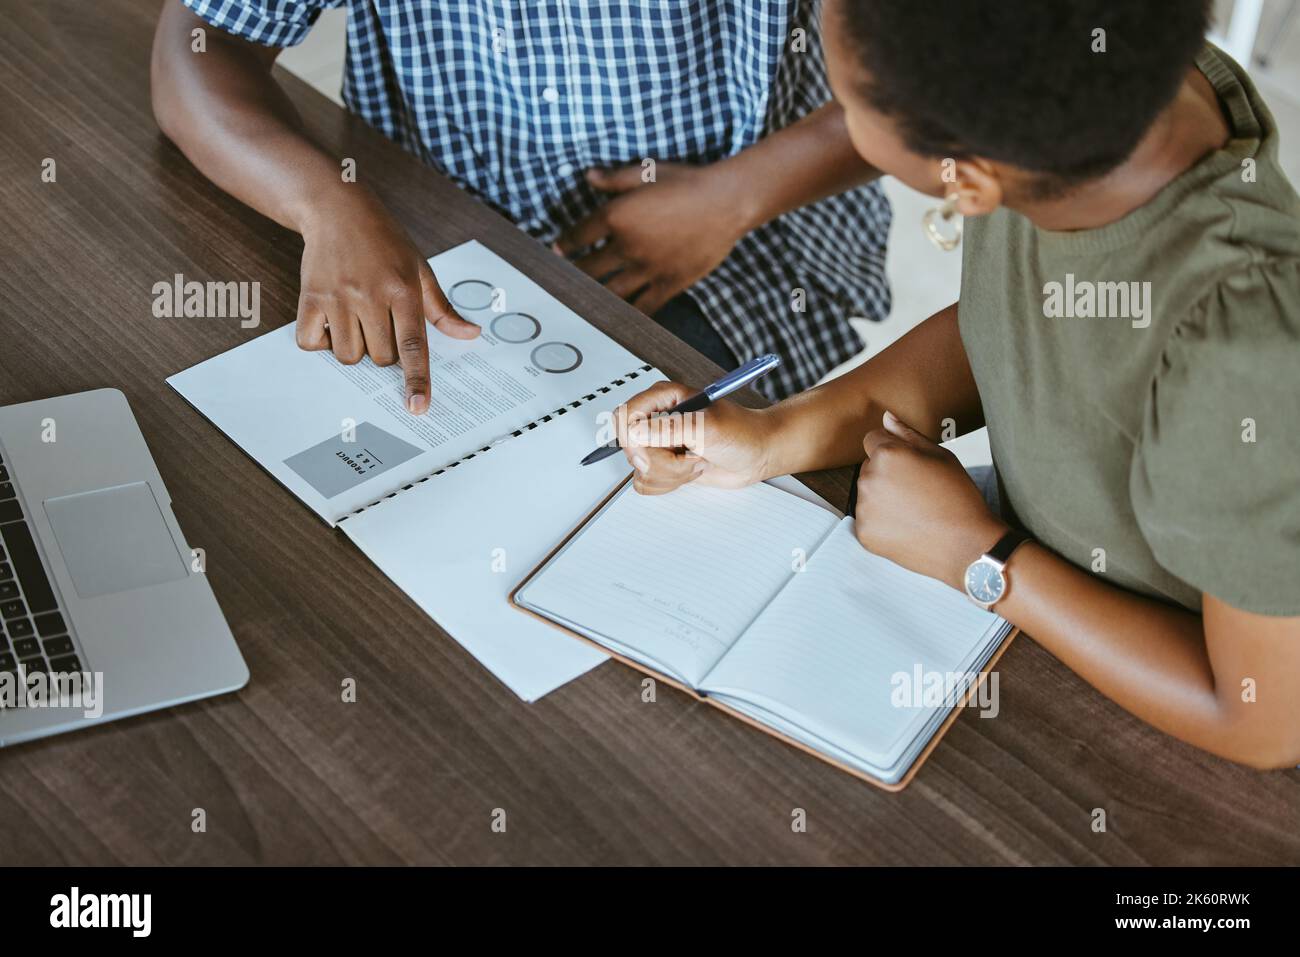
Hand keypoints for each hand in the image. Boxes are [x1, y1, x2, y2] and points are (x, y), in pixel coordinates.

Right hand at [295, 191, 479, 412]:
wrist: (338, 210)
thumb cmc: (384, 242)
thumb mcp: (420, 270)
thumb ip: (442, 309)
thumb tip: (470, 334)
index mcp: (403, 290)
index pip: (413, 345)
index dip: (417, 379)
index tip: (418, 406)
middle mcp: (370, 295)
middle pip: (380, 357)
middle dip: (384, 353)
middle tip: (379, 323)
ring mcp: (338, 298)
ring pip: (349, 356)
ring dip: (354, 349)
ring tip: (356, 320)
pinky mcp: (310, 298)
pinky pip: (313, 343)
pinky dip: (321, 342)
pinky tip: (331, 322)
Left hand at [555, 162, 752, 314]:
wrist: (727, 202)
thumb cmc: (687, 182)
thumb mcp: (647, 171)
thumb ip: (614, 178)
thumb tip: (589, 177)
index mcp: (617, 216)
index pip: (578, 235)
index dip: (563, 245)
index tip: (556, 252)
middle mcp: (627, 246)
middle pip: (589, 268)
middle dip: (573, 275)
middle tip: (561, 284)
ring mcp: (648, 269)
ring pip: (611, 291)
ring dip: (593, 298)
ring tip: (581, 305)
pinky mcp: (668, 283)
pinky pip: (643, 306)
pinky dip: (628, 315)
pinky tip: (618, 321)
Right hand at [615, 381, 775, 494]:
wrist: (757, 454)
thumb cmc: (741, 432)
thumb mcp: (705, 427)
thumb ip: (668, 428)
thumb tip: (634, 432)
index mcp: (664, 398)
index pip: (624, 416)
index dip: (631, 438)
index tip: (649, 451)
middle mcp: (658, 420)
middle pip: (630, 448)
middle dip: (662, 460)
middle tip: (687, 453)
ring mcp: (660, 444)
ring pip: (640, 468)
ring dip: (672, 472)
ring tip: (695, 459)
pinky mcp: (665, 464)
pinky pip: (647, 482)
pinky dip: (670, 482)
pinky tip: (691, 470)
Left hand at [854, 411, 1008, 589]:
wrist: (967, 546)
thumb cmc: (959, 497)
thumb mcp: (941, 456)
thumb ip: (908, 434)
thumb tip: (886, 417)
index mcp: (887, 455)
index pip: (872, 439)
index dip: (892, 449)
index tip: (910, 465)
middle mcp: (868, 479)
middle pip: (869, 466)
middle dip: (886, 473)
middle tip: (917, 490)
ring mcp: (864, 509)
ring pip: (867, 493)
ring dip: (883, 497)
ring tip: (914, 509)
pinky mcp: (864, 533)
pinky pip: (867, 518)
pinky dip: (882, 521)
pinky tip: (908, 526)